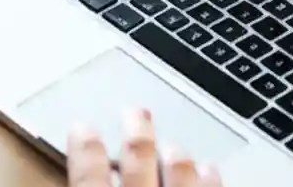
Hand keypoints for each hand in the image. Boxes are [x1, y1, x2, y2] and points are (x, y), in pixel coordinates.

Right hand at [67, 110, 222, 186]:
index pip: (88, 175)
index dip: (85, 149)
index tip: (82, 128)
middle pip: (138, 160)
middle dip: (137, 132)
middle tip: (135, 112)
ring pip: (179, 174)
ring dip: (176, 156)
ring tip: (173, 143)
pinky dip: (211, 180)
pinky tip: (211, 170)